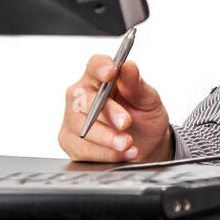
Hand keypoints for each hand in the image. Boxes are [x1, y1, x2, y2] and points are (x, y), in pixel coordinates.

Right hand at [58, 54, 172, 162]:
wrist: (146, 146)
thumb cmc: (144, 116)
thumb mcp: (149, 100)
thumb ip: (137, 85)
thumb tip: (129, 67)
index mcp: (100, 78)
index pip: (94, 65)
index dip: (100, 67)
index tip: (111, 73)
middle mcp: (81, 96)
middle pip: (84, 100)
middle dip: (107, 113)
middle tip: (126, 123)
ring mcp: (73, 119)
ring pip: (81, 128)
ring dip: (107, 138)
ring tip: (128, 144)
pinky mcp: (70, 143)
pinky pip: (83, 150)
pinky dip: (106, 154)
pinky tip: (123, 154)